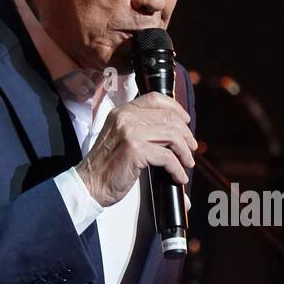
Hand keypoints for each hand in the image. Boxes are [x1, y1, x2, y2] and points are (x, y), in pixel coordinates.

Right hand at [76, 93, 196, 206]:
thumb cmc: (108, 165)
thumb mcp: (122, 138)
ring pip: (172, 136)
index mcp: (122, 111)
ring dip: (185, 152)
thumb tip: (175, 132)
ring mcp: (130, 132)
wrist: (90, 184)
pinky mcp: (135, 149)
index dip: (176, 108)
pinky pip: (167, 157)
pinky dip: (177, 168)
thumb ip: (142, 129)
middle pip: (169, 118)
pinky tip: (178, 177)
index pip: (155, 98)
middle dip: (186, 134)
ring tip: (188, 163)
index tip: (186, 122)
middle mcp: (126, 117)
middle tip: (192, 148)